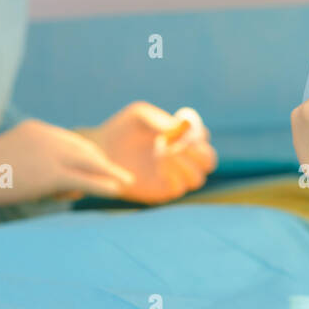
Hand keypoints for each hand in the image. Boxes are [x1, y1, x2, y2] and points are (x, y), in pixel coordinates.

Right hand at [0, 119, 136, 206]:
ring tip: (126, 182)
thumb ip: (35, 164)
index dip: (86, 157)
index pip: (71, 141)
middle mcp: (47, 136)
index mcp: (37, 129)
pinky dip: (103, 184)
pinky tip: (118, 189)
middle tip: (120, 175)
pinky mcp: (49, 173)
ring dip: (110, 173)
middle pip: (85, 149)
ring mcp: (49, 153)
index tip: (99, 167)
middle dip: (103, 163)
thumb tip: (57, 185)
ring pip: (89, 163)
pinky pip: (84, 179)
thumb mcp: (11, 158)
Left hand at [80, 103, 217, 204]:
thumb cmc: (122, 129)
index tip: (185, 129)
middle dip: (200, 153)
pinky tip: (159, 164)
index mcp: (181, 139)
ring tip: (165, 153)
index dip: (199, 134)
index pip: (204, 138)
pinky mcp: (162, 192)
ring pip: (198, 178)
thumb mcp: (141, 115)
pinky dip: (175, 176)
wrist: (100, 150)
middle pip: (209, 161)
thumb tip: (183, 129)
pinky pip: (180, 188)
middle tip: (182, 145)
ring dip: (187, 165)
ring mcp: (173, 177)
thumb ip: (162, 120)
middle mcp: (181, 160)